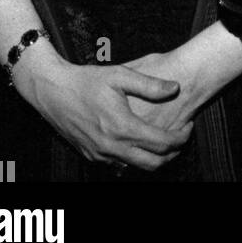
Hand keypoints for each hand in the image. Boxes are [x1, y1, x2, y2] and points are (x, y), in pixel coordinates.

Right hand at [17, 48, 192, 170]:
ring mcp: (100, 155)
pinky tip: (139, 141)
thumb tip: (175, 88)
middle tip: (181, 138)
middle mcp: (112, 147)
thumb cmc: (87, 80)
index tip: (188, 126)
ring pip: (136, 167)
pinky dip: (134, 158)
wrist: (53, 92)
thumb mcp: (120, 75)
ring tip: (163, 139)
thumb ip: (150, 84)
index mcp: (122, 127)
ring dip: (153, 158)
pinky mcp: (91, 156)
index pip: (162, 144)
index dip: (181, 138)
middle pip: (153, 163)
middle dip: (172, 153)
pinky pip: (119, 165)